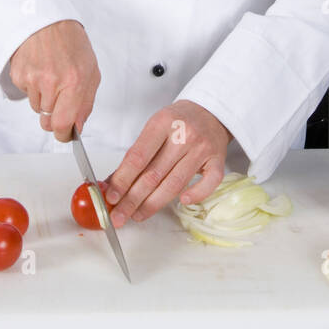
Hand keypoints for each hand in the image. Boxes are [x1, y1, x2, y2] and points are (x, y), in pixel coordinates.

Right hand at [8, 20, 100, 142]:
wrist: (46, 20)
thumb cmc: (70, 42)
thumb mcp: (91, 71)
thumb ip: (86, 102)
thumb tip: (78, 125)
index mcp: (74, 82)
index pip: (63, 123)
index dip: (64, 134)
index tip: (65, 134)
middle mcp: (52, 82)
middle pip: (47, 122)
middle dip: (54, 119)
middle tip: (59, 102)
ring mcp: (33, 79)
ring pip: (37, 108)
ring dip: (44, 100)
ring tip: (51, 77)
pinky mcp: (18, 75)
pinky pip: (27, 94)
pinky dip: (33, 87)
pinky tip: (40, 70)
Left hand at [103, 99, 231, 225]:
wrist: (210, 111)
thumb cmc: (178, 121)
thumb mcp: (154, 128)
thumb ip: (136, 155)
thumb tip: (113, 184)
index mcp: (162, 122)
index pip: (138, 157)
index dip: (122, 180)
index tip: (111, 197)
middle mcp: (183, 135)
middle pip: (154, 174)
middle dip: (132, 200)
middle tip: (119, 217)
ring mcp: (202, 148)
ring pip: (175, 183)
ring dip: (153, 204)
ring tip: (137, 215)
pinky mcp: (218, 159)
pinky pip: (209, 183)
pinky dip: (196, 195)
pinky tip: (182, 202)